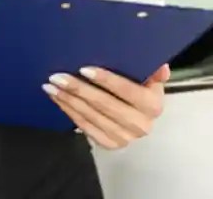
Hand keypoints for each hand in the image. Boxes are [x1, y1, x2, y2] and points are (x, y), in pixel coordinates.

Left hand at [44, 63, 169, 149]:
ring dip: (69, 100)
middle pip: (105, 104)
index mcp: (154, 106)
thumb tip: (161, 66)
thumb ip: (153, 72)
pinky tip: (58, 98)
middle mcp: (141, 125)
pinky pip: (85, 127)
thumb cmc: (142, 90)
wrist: (140, 117)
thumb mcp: (151, 79)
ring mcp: (124, 138)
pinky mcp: (109, 145)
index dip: (106, 80)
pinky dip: (69, 111)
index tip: (84, 69)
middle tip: (57, 76)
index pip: (128, 91)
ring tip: (51, 85)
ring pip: (91, 116)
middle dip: (79, 89)